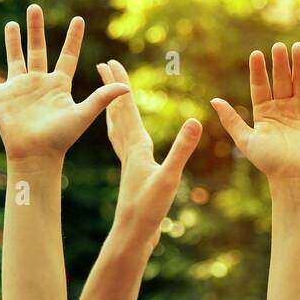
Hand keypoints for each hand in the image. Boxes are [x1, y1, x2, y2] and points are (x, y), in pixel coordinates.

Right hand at [0, 4, 128, 162]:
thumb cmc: (60, 138)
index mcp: (58, 84)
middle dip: (36, 28)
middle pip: (37, 49)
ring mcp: (19, 89)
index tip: (78, 19)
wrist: (36, 155)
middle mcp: (39, 82)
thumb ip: (102, 98)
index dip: (73, 38)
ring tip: (11, 23)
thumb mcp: (83, 115)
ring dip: (12, 41)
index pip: (67, 54)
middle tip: (34, 7)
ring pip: (14, 58)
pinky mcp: (1, 98)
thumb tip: (126, 87)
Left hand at [96, 60, 201, 244]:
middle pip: (117, 112)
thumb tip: (195, 120)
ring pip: (118, 127)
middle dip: (112, 88)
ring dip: (114, 107)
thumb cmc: (148, 209)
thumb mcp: (169, 177)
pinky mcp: (133, 175)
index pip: (125, 108)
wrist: (132, 237)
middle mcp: (129, 151)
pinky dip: (122, 131)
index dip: (119, 84)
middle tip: (104, 64)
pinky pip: (124, 144)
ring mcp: (129, 163)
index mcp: (136, 146)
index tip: (110, 61)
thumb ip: (181, 149)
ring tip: (108, 95)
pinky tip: (126, 137)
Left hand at [211, 42, 299, 184]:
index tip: (256, 54)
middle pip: (281, 80)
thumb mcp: (245, 140)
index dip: (259, 71)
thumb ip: (231, 119)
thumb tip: (213, 100)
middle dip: (280, 64)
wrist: (294, 177)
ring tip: (297, 47)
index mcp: (265, 112)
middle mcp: (283, 108)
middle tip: (278, 46)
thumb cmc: (269, 162)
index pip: (261, 86)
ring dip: (299, 65)